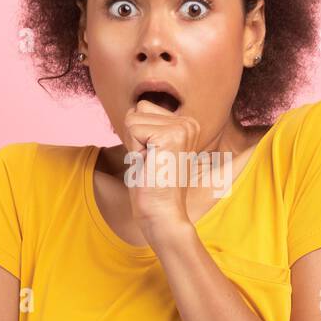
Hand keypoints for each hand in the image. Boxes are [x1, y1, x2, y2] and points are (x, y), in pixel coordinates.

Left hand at [121, 98, 200, 238]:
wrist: (162, 213)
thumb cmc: (153, 185)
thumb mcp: (151, 148)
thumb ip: (147, 126)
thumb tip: (132, 108)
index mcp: (187, 124)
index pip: (143, 108)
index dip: (138, 135)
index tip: (153, 157)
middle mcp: (188, 122)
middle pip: (137, 109)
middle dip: (134, 137)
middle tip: (150, 161)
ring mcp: (181, 128)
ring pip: (132, 118)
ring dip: (133, 144)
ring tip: (150, 163)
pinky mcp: (169, 136)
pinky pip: (131, 128)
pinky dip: (133, 149)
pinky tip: (148, 164)